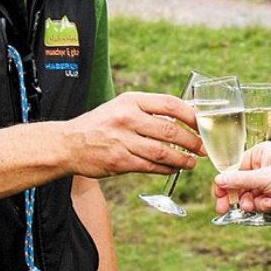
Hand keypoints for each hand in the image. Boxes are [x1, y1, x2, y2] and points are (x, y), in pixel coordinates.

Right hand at [65, 92, 203, 177]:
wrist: (68, 144)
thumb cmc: (99, 124)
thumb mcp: (121, 106)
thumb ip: (147, 111)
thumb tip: (181, 118)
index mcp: (131, 101)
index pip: (169, 104)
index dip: (191, 115)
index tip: (202, 124)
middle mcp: (128, 118)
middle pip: (170, 130)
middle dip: (192, 141)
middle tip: (203, 148)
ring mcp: (123, 141)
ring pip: (163, 152)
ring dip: (183, 159)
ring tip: (192, 162)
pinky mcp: (120, 162)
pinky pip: (150, 167)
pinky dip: (166, 169)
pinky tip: (174, 169)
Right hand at [212, 142, 270, 218]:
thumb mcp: (265, 177)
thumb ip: (240, 180)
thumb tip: (218, 180)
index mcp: (259, 154)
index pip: (234, 167)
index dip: (224, 182)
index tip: (217, 195)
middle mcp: (260, 168)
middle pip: (236, 183)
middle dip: (233, 196)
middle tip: (222, 209)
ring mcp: (264, 184)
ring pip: (244, 196)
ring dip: (249, 202)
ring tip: (256, 205)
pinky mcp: (267, 198)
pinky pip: (254, 204)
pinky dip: (259, 206)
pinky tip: (270, 204)